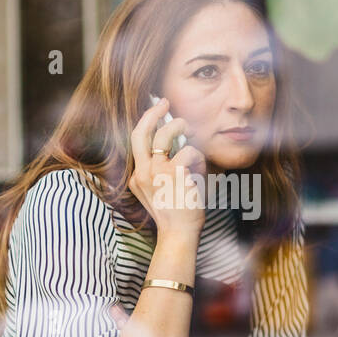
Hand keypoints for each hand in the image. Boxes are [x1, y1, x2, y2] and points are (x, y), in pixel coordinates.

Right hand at [128, 96, 206, 239]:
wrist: (179, 235)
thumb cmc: (176, 214)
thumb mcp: (163, 190)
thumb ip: (163, 168)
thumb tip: (178, 139)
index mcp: (138, 177)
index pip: (137, 142)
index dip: (146, 122)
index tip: (156, 110)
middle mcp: (142, 173)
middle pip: (141, 132)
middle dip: (152, 112)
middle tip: (165, 101)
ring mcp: (156, 172)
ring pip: (166, 135)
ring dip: (179, 127)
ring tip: (189, 130)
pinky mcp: (174, 174)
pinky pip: (190, 152)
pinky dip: (199, 159)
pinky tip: (200, 174)